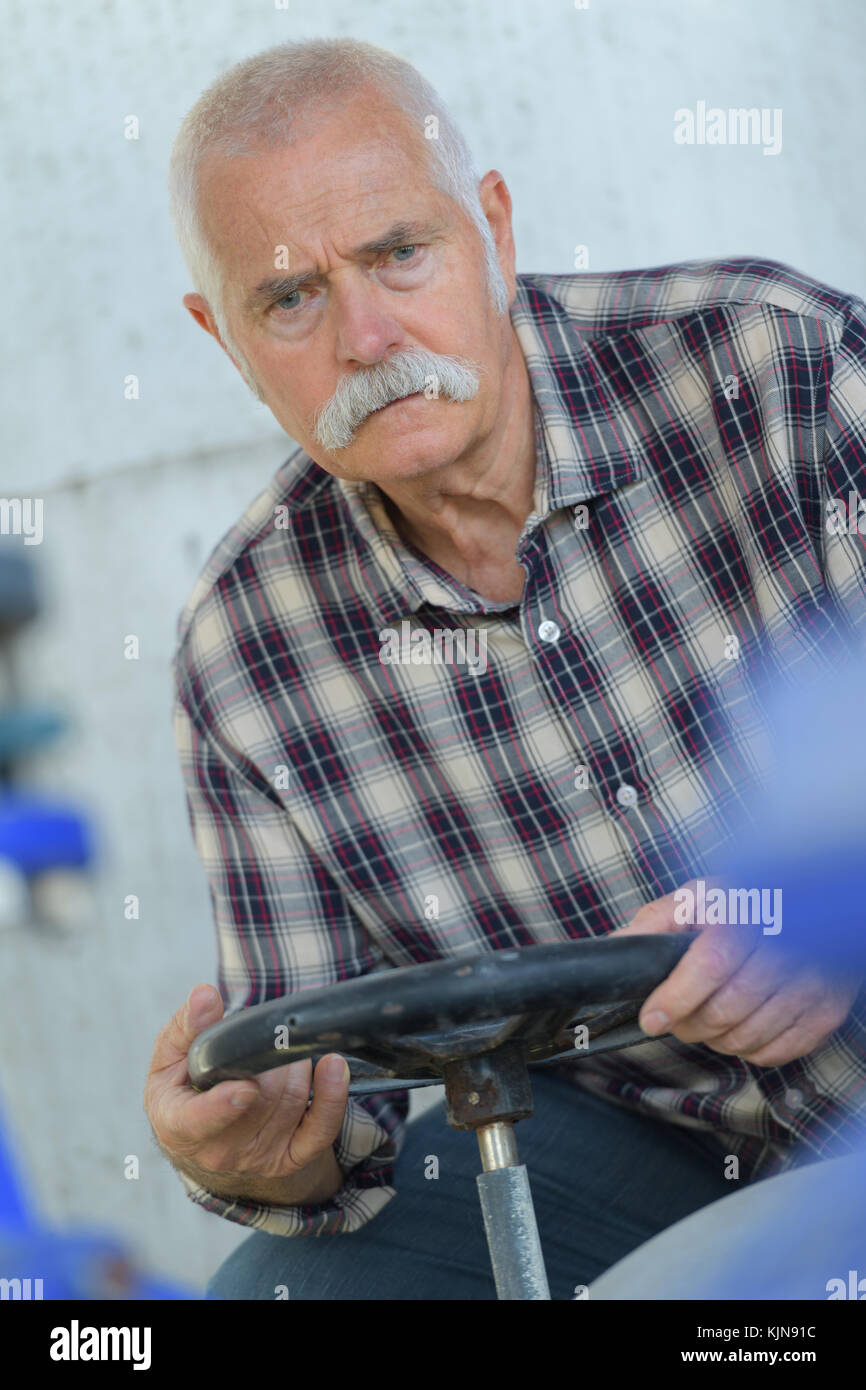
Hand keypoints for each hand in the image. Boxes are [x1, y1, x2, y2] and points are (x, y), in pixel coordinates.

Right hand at [144, 983, 349, 1196]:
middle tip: (268, 1037)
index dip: (224, 1106)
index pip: (201, 1121)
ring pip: (292, 1102)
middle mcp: (218, 1150)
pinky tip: (333, 1067)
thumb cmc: (183, 1086)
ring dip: (297, 1064)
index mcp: (178, 1124)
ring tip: (283, 1051)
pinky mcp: (289, 1158)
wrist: (203, 1131)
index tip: (247, 1087)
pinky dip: (332, 1097)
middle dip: (271, 1056)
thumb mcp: (171, 1056)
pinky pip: (321, 1132)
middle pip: (261, 1098)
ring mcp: (256, 1157)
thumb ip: (187, 1025)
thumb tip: (204, 996)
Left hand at [617, 879, 863, 1065]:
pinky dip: (747, 1049)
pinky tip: (739, 1026)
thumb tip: (613, 949)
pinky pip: (776, 1052)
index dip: (677, 998)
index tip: (652, 1019)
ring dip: (714, 1038)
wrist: (805, 907)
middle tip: (672, 1016)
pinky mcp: (826, 1010)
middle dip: (688, 1023)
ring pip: (747, 1036)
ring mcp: (811, 983)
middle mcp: (786, 949)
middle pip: (726, 1010)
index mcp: (747, 914)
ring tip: (705, 1017)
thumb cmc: (743, 903)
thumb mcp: (695, 898)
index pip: (711, 965)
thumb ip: (653, 923)